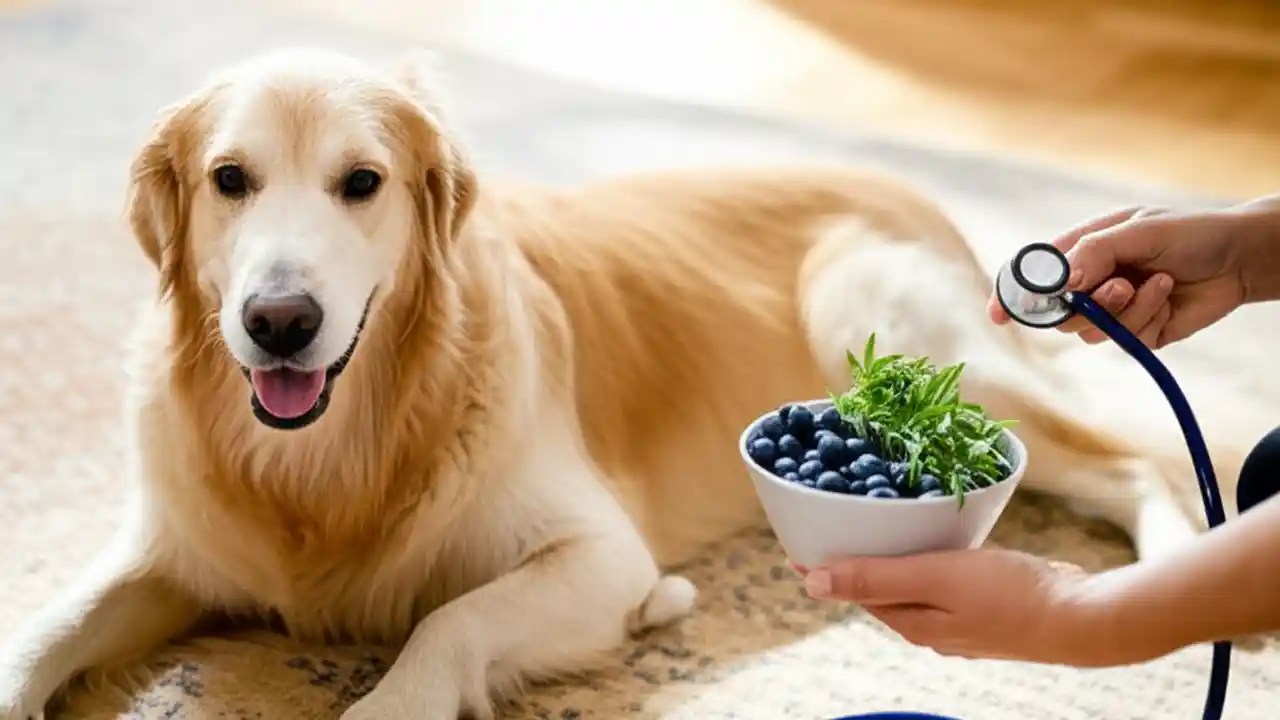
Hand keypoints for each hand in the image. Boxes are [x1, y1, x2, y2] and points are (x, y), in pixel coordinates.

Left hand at [793, 549, 1150, 666]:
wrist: (1084, 616)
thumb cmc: (1010, 595)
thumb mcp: (935, 578)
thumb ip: (875, 578)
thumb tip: (811, 583)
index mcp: (912, 624)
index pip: (854, 591)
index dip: (825, 564)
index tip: (799, 537)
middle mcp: (932, 627)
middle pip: (880, 588)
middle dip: (854, 558)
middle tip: (832, 519)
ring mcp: (962, 620)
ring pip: (913, 583)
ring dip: (892, 556)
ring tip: (876, 522)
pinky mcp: (988, 605)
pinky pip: (943, 579)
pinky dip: (927, 557)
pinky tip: (934, 538)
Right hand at [987, 205, 1254, 348]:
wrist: (1240, 258)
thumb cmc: (1189, 232)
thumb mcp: (1137, 230)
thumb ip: (1094, 253)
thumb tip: (1060, 284)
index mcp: (1081, 251)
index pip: (1033, 276)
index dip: (1012, 295)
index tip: (1000, 315)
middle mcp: (1090, 283)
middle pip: (1055, 312)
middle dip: (1083, 304)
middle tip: (1117, 285)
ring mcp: (1112, 310)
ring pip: (1087, 330)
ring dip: (1120, 309)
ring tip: (1151, 283)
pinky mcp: (1137, 332)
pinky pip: (1124, 338)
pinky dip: (1146, 315)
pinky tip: (1166, 292)